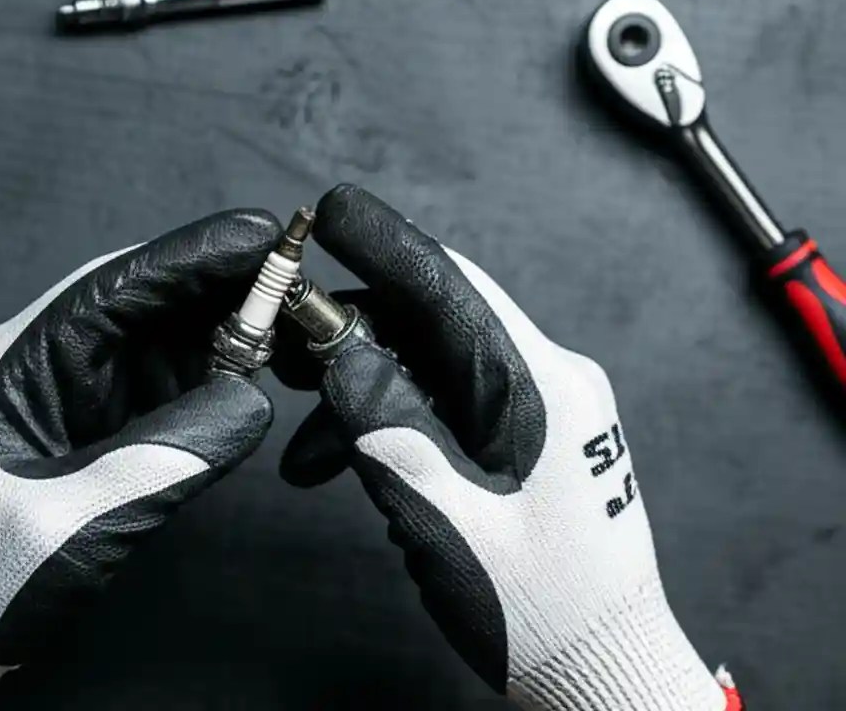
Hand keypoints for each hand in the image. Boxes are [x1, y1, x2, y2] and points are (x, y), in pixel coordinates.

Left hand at [0, 210, 284, 709]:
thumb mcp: (68, 525)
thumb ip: (159, 461)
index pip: (112, 286)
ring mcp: (73, 396)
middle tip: (296, 288)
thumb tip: (250, 403)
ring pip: (160, 340)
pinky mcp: (96, 429)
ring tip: (286, 335)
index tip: (258, 237)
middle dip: (219, 289)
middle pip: (143, 302)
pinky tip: (248, 380)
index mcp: (15, 365)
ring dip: (222, 334)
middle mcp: (45, 365)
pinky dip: (211, 378)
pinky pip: (163, 385)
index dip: (189, 256)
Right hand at [276, 186, 739, 710]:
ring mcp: (529, 412)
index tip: (331, 211)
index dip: (385, 244)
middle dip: (348, 327)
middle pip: (430, 322)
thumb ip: (390, 430)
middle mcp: (541, 384)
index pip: (452, 287)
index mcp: (541, 389)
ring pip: (423, 369)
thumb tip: (338, 349)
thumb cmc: (542, 610)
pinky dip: (383, 428)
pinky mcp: (514, 441)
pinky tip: (339, 467)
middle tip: (278, 340)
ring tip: (302, 444)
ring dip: (356, 394)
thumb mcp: (450, 521)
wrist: (599, 672)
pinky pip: (436, 409)